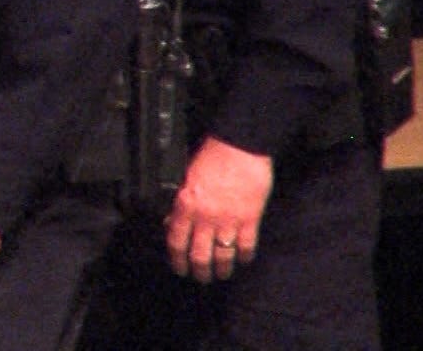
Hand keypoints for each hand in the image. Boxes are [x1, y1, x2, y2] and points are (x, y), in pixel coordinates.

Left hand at [164, 135, 271, 282]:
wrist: (240, 145)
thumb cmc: (213, 155)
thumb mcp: (186, 177)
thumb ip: (180, 202)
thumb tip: (173, 222)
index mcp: (185, 205)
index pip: (176, 242)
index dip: (177, 260)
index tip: (180, 268)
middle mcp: (205, 217)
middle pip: (199, 256)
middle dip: (199, 271)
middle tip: (201, 277)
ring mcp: (228, 220)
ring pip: (222, 256)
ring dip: (222, 269)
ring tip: (222, 274)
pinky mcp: (250, 219)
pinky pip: (246, 246)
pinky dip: (244, 256)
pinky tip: (242, 259)